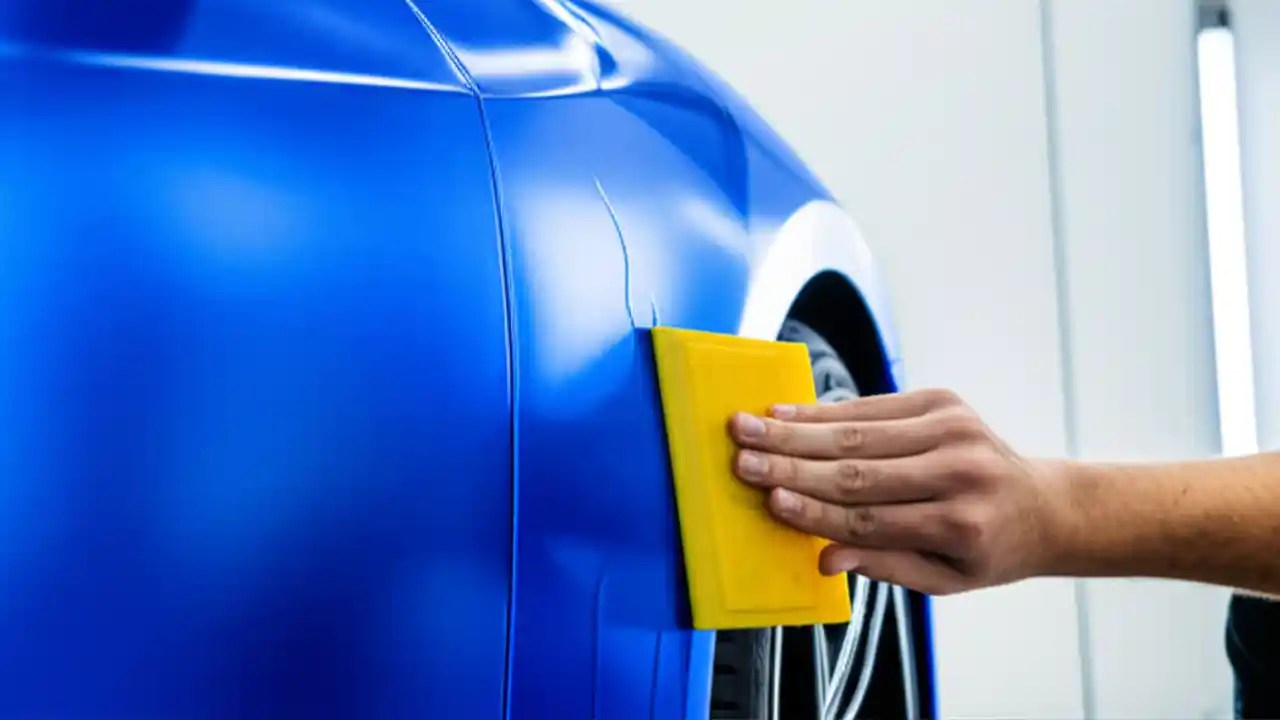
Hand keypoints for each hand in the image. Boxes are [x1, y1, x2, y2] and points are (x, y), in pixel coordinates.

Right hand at [728, 389, 1071, 594]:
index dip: (817, 511)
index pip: (871, 518)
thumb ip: (883, 564)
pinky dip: (824, 411)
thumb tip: (825, 558)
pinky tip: (786, 412)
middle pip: (858, 469)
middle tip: (744, 459)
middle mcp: (960, 471)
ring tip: (751, 426)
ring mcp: (953, 429)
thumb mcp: (941, 579)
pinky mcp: (942, 401)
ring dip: (796, 430)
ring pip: (857, 432)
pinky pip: (871, 406)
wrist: (1039, 506)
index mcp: (961, 524)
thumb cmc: (984, 549)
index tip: (771, 500)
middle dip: (792, 464)